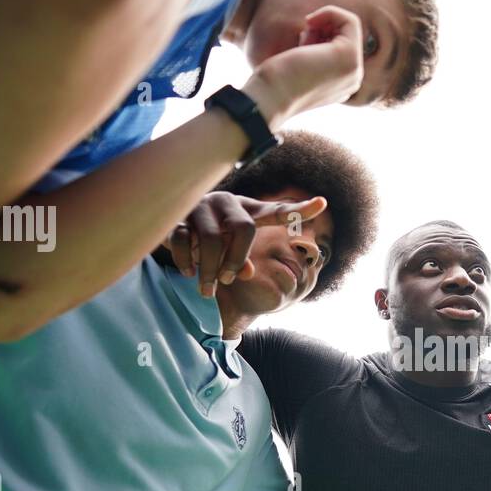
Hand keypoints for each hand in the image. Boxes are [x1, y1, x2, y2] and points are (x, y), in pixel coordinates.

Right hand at [163, 191, 327, 297]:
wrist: (167, 222)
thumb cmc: (210, 239)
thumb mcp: (229, 249)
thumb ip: (243, 260)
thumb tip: (245, 273)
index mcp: (246, 210)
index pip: (276, 211)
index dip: (299, 210)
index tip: (323, 204)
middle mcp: (226, 203)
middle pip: (243, 230)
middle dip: (237, 260)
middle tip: (230, 280)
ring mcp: (201, 207)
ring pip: (211, 239)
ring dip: (211, 269)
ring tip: (208, 288)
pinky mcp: (177, 217)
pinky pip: (184, 240)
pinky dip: (187, 261)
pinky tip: (189, 272)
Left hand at [241, 6, 364, 127]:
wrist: (270, 98)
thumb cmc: (276, 82)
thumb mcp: (299, 64)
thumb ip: (313, 52)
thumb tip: (316, 28)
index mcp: (343, 84)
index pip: (342, 46)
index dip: (320, 35)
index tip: (300, 41)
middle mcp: (353, 79)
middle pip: (346, 36)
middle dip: (322, 29)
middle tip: (300, 42)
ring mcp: (354, 70)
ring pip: (349, 27)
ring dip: (323, 24)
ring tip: (303, 41)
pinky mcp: (350, 56)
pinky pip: (349, 20)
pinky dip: (329, 12)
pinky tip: (309, 23)